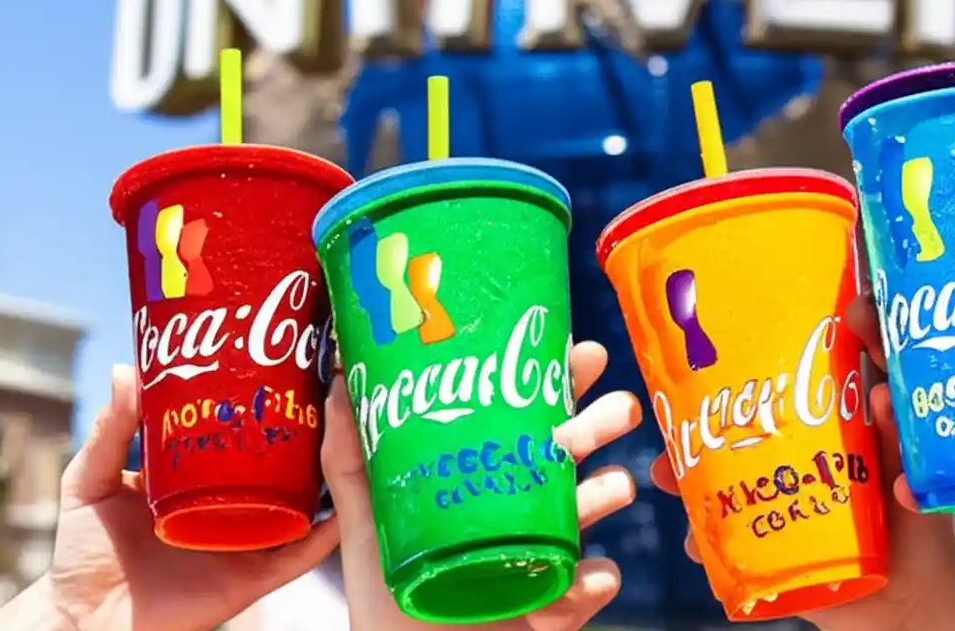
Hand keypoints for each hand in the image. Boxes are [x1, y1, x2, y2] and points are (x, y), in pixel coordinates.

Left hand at [42, 365, 339, 630]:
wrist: (85, 619)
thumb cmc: (83, 554)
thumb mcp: (92, 480)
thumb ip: (111, 432)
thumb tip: (127, 371)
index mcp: (199, 481)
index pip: (241, 438)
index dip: (265, 408)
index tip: (286, 368)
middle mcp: (230, 507)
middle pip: (282, 468)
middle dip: (309, 437)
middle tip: (328, 396)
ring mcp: (245, 541)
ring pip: (300, 505)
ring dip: (327, 478)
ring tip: (347, 439)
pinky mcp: (252, 577)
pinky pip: (298, 555)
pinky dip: (326, 536)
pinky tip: (345, 510)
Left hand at [323, 341, 642, 630]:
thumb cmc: (389, 590)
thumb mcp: (364, 518)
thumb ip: (351, 457)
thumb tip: (340, 382)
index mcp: (495, 469)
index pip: (536, 409)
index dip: (565, 376)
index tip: (582, 351)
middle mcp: (532, 502)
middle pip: (584, 446)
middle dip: (606, 419)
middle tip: (615, 409)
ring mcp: (552, 551)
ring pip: (603, 504)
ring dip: (610, 490)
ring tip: (606, 488)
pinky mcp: (562, 603)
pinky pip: (595, 585)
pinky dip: (595, 578)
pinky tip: (581, 578)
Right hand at [650, 323, 954, 630]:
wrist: (913, 596)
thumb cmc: (917, 522)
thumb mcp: (910, 469)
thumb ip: (896, 433)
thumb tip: (881, 391)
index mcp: (820, 422)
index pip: (784, 374)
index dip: (762, 350)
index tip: (723, 340)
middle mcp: (784, 455)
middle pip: (728, 425)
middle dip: (695, 416)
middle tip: (675, 411)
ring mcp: (769, 499)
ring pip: (712, 479)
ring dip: (682, 474)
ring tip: (665, 473)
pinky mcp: (764, 548)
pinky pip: (722, 541)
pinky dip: (704, 542)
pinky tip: (695, 542)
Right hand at [862, 242, 954, 628]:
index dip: (944, 306)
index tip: (907, 277)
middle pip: (939, 369)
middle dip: (895, 345)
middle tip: (863, 318)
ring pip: (926, 421)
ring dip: (892, 404)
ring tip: (876, 391)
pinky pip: (936, 485)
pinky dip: (911, 478)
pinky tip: (897, 471)